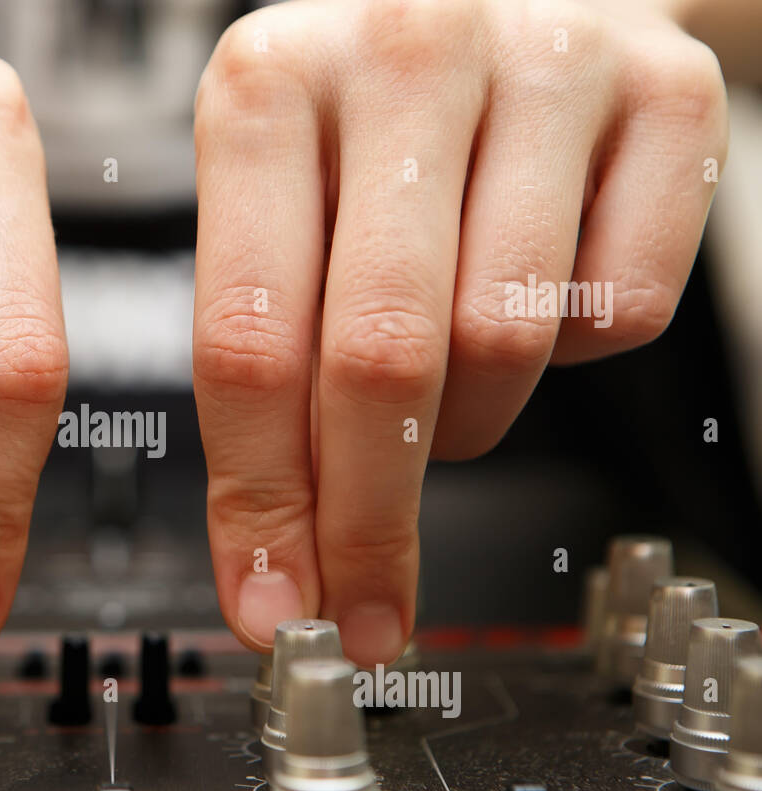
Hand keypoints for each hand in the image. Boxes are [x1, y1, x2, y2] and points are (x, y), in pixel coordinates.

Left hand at [191, 0, 725, 662]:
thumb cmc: (373, 128)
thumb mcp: (277, 206)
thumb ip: (264, 356)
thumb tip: (276, 555)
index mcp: (264, 86)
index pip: (249, 341)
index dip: (263, 501)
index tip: (272, 606)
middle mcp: (401, 50)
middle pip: (380, 358)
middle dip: (368, 520)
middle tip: (365, 611)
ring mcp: (544, 60)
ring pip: (506, 343)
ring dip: (469, 420)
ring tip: (444, 391)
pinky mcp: (666, 90)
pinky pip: (621, 311)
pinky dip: (573, 349)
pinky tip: (534, 294)